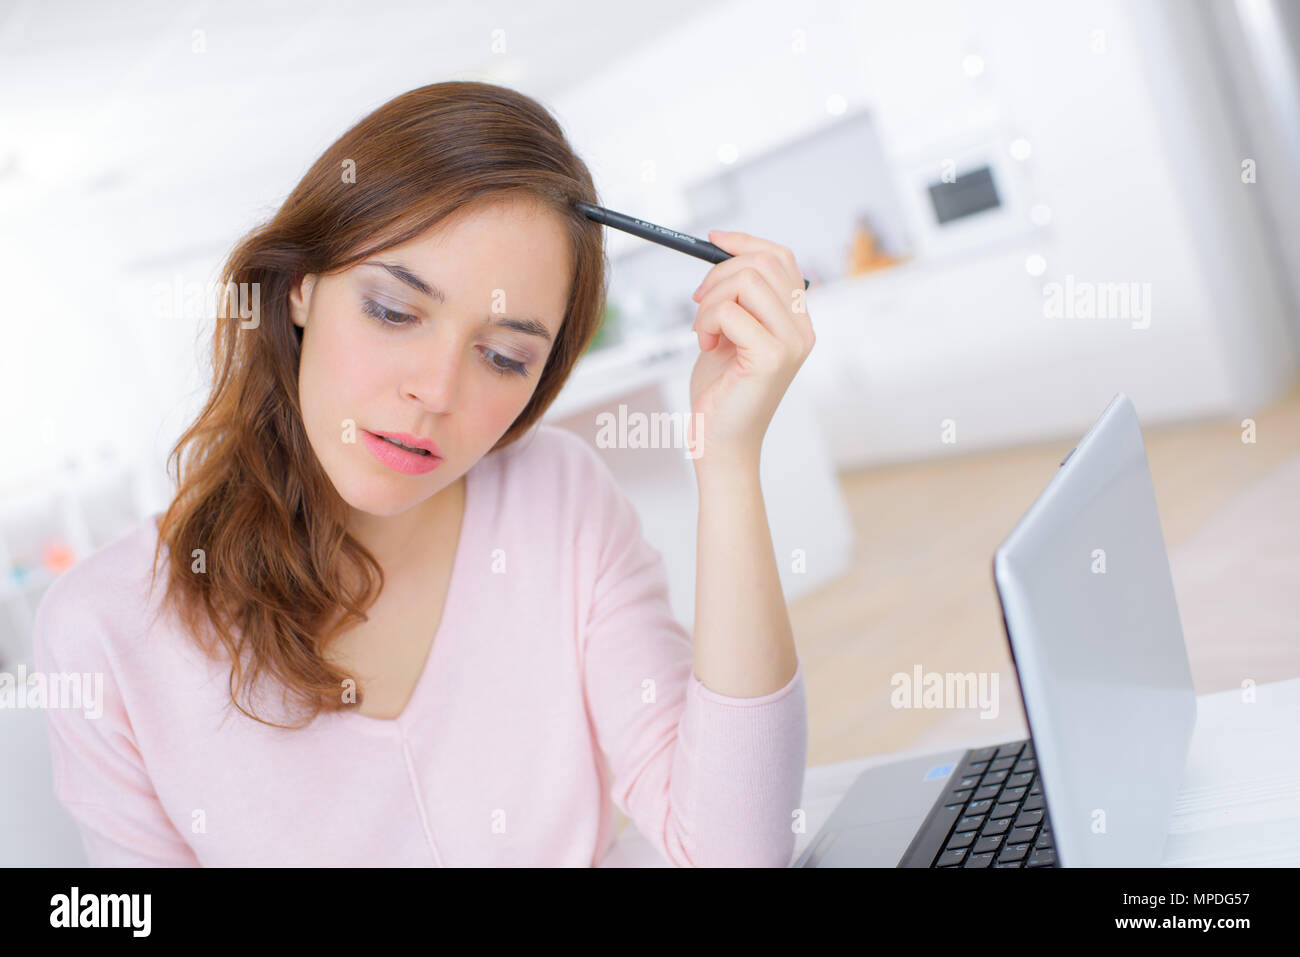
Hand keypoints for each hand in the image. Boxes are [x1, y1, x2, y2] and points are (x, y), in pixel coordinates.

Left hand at [687, 229, 814, 470]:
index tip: (713, 239)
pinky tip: (705, 345)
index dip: (745, 242)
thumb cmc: (722, 391)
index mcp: (797, 320)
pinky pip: (731, 311)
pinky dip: (706, 321)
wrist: (721, 442)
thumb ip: (736, 297)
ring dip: (710, 301)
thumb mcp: (730, 332)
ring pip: (745, 281)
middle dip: (719, 273)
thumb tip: (723, 253)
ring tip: (703, 330)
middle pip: (763, 263)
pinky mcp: (771, 357)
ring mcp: (791, 343)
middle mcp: (803, 329)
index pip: (781, 258)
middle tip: (698, 302)